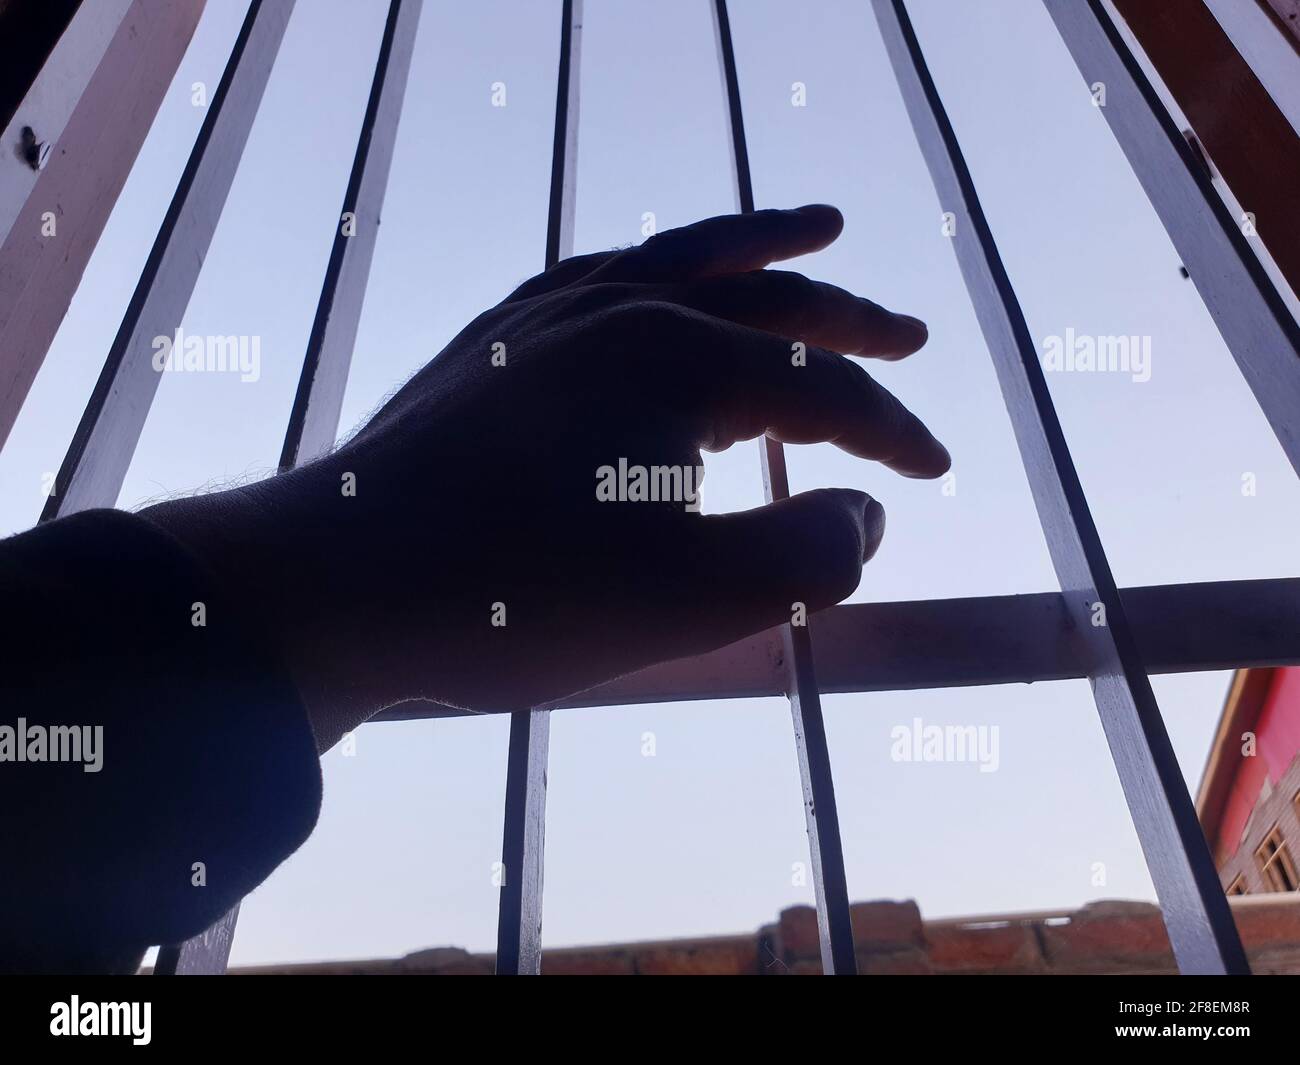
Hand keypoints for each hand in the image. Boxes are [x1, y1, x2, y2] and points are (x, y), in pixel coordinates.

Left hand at [144, 206, 948, 748]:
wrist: (339, 583)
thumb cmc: (516, 598)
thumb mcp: (689, 603)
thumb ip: (808, 558)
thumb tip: (863, 515)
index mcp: (677, 359)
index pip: (818, 390)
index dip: (890, 433)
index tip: (935, 474)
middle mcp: (619, 310)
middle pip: (763, 300)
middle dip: (847, 321)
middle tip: (911, 335)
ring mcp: (546, 316)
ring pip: (679, 261)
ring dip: (757, 250)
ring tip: (813, 229)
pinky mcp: (495, 341)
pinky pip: (600, 275)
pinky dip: (656, 268)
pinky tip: (659, 277)